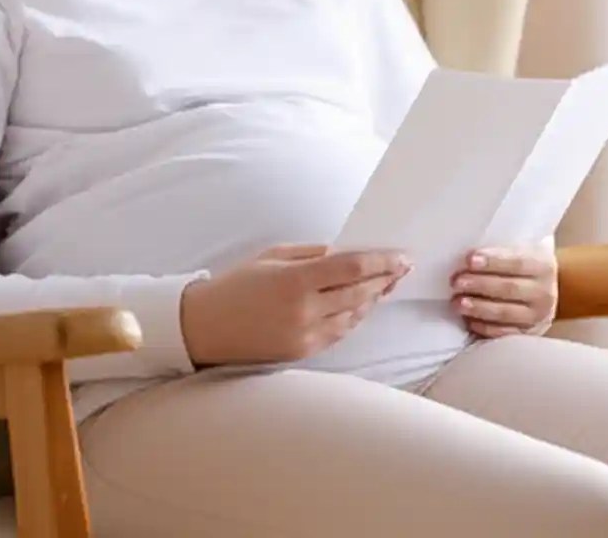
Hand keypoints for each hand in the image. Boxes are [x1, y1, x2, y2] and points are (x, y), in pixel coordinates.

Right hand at [181, 245, 410, 365]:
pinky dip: (355, 316)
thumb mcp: (271, 257)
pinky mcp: (304, 352)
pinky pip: (341, 332)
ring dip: (374, 299)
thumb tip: (345, 254)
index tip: (403, 256)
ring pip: (355, 315)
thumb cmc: (236, 286)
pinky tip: (363, 304)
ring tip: (387, 284)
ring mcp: (306, 335)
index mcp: (296, 280)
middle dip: (385, 279)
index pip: (353, 269)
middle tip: (402, 268)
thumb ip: (311, 254)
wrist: (204, 328)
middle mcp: (305, 310)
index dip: (383, 262)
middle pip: (361, 292)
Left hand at [451, 244, 556, 337]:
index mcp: (543, 265)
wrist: (548, 291)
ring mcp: (537, 316)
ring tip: (457, 303)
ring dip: (479, 308)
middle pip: (509, 288)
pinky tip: (469, 321)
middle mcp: (544, 292)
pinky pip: (504, 333)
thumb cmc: (525, 266)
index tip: (469, 259)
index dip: (493, 261)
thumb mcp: (523, 251)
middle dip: (480, 285)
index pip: (518, 262)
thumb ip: (502, 251)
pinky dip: (485, 328)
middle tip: (456, 282)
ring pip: (506, 313)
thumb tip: (468, 255)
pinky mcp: (527, 334)